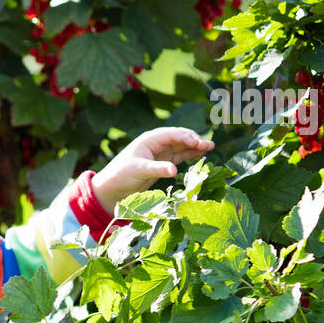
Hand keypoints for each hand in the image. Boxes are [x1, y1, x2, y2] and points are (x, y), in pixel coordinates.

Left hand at [91, 127, 214, 213]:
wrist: (113, 188)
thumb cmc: (122, 175)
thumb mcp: (139, 171)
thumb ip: (157, 169)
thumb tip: (174, 170)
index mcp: (149, 139)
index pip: (172, 134)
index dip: (187, 137)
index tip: (199, 143)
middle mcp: (156, 143)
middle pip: (179, 138)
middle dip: (194, 140)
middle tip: (209, 146)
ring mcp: (160, 153)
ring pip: (181, 146)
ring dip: (195, 147)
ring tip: (210, 148)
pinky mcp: (163, 163)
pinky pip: (179, 156)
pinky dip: (190, 155)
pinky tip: (201, 155)